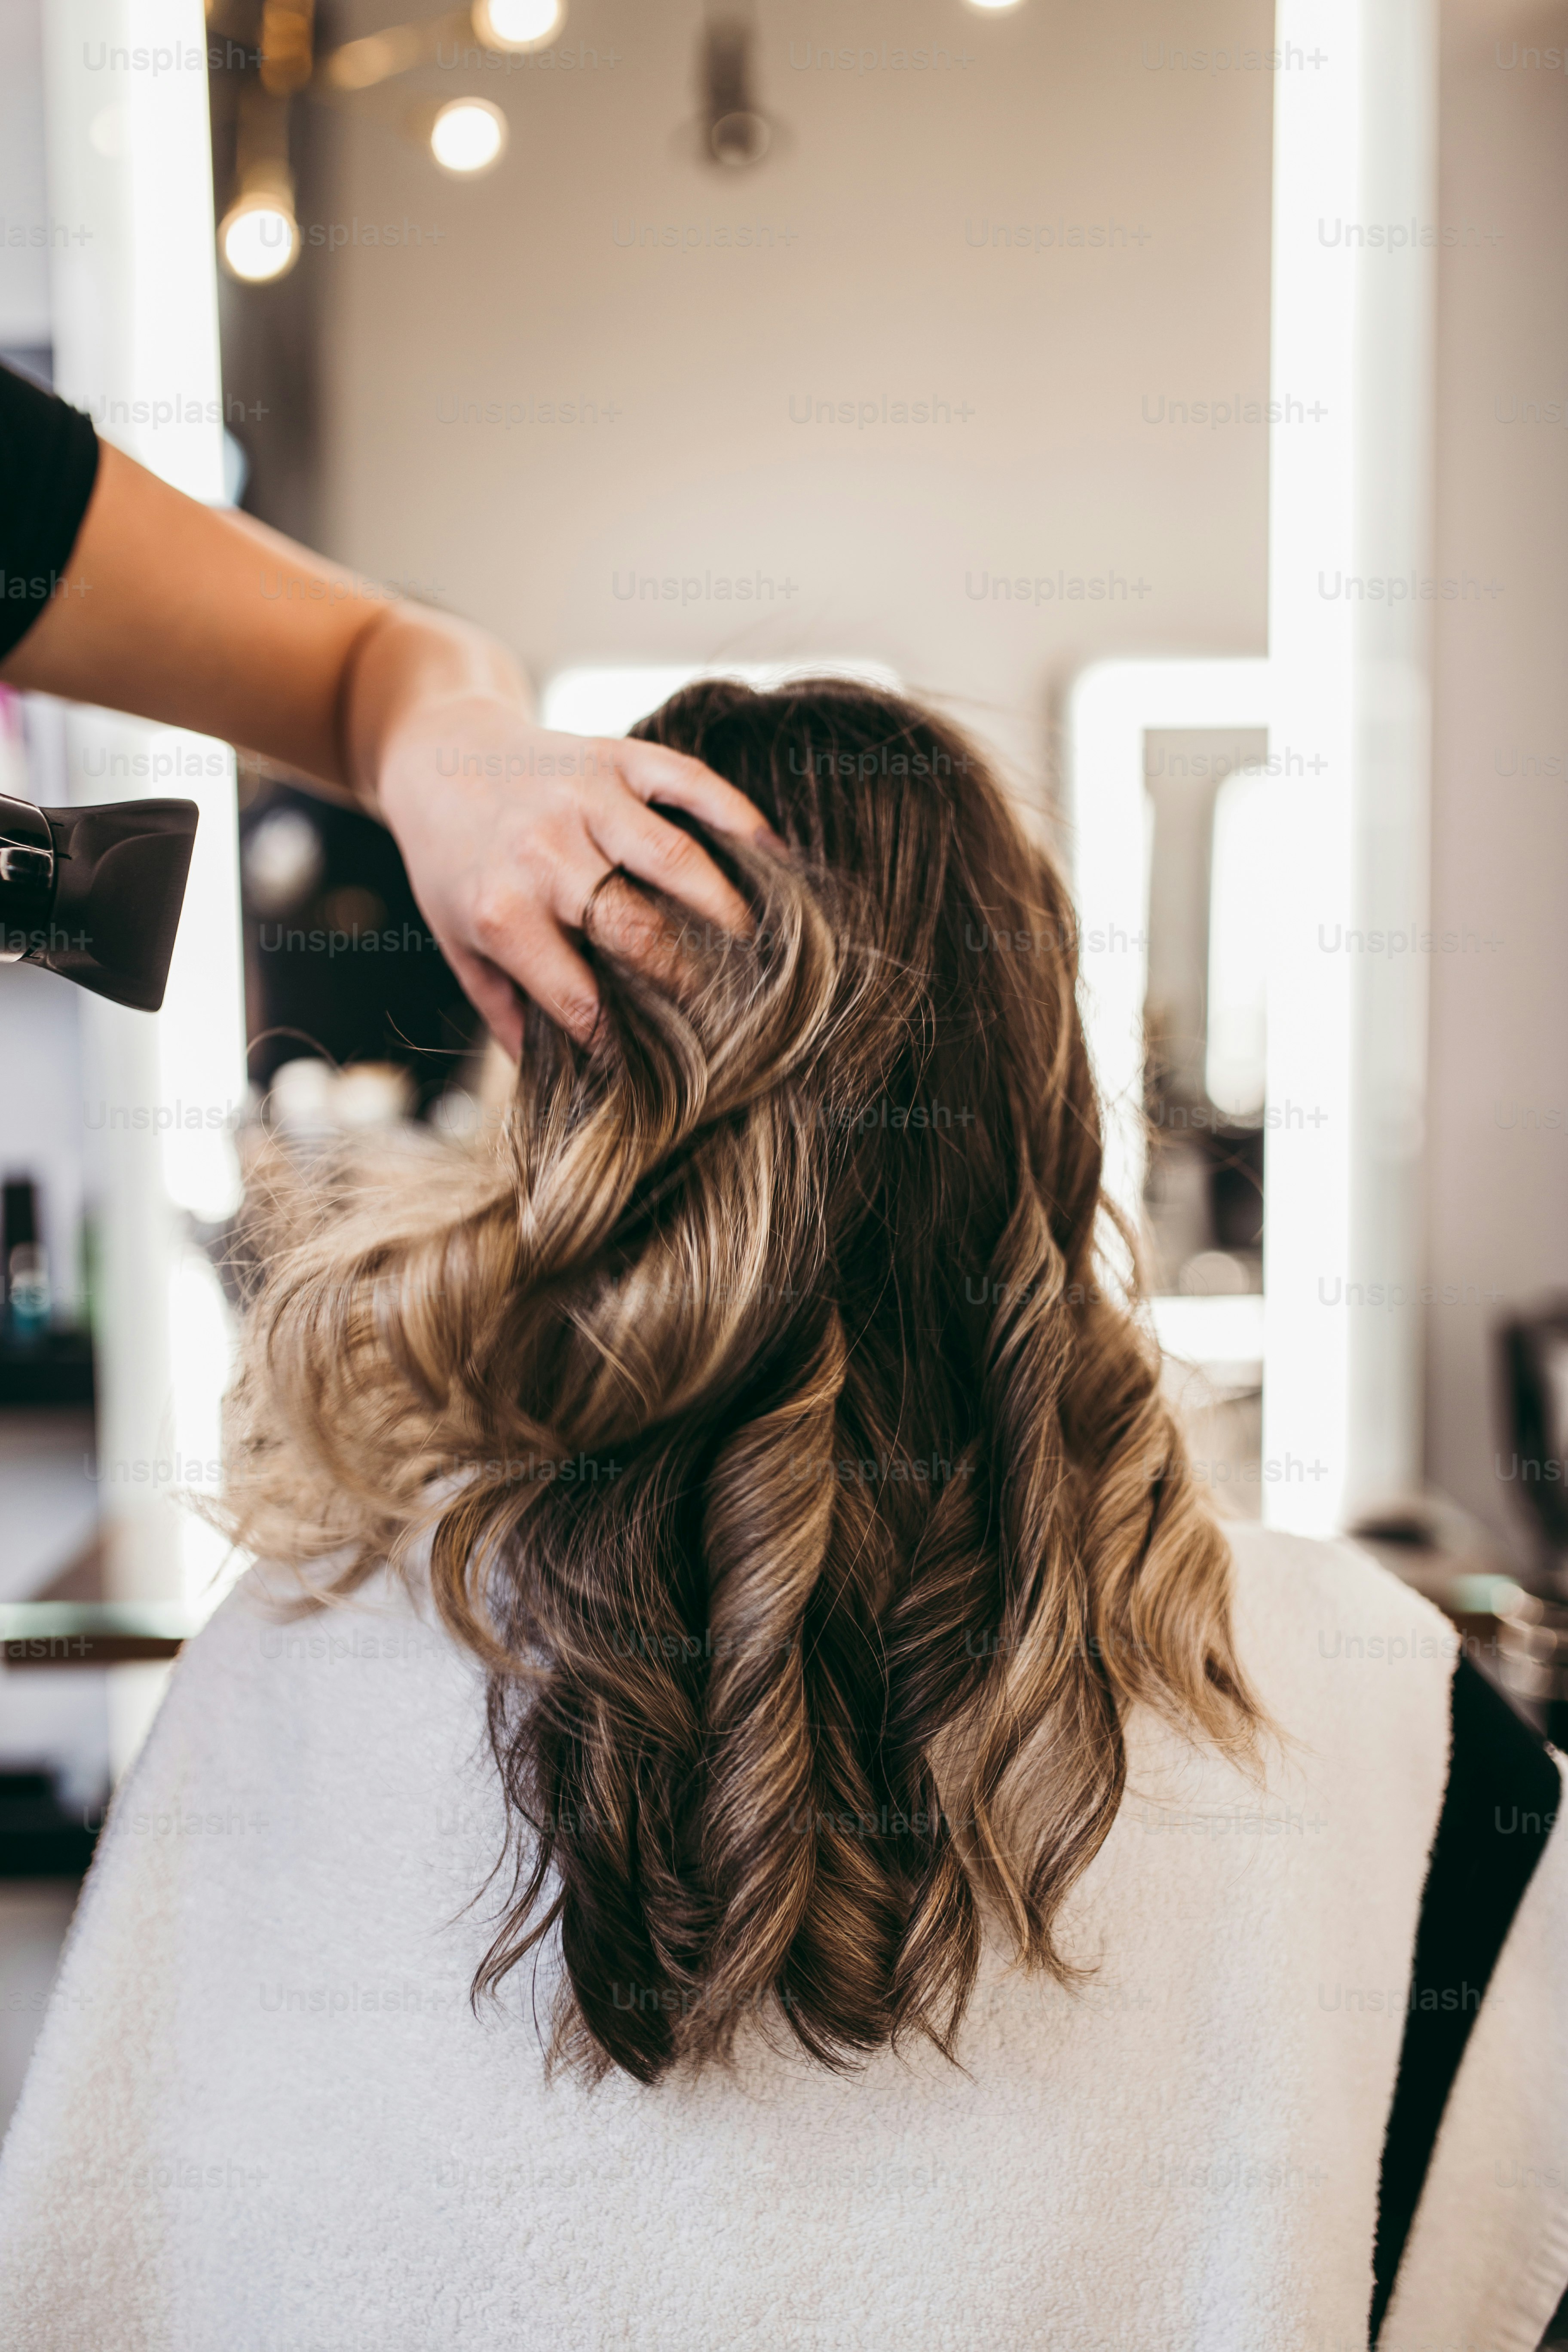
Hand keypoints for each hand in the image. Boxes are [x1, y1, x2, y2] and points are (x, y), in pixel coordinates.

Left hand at [373, 694, 779, 1055]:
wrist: (437, 758)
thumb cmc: (456, 867)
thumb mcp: (460, 947)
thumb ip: (507, 1014)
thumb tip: (557, 1087)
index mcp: (502, 913)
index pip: (581, 998)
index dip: (626, 1042)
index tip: (664, 1067)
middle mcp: (543, 852)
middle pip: (638, 930)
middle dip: (689, 980)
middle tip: (726, 1010)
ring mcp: (584, 796)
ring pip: (676, 859)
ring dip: (726, 909)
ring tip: (758, 947)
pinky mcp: (617, 755)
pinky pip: (693, 784)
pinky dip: (741, 819)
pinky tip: (774, 858)